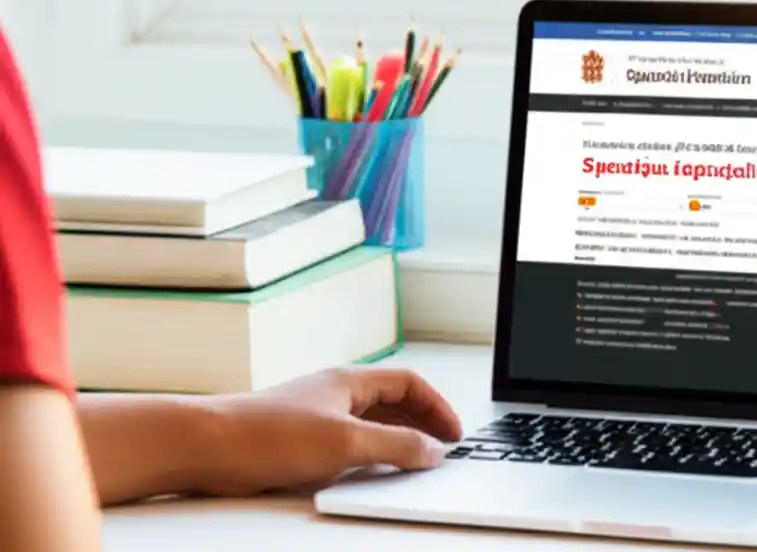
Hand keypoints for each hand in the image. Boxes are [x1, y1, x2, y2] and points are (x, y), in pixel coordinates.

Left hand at [196, 367, 461, 495]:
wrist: (206, 445)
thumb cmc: (265, 434)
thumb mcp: (346, 442)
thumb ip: (396, 445)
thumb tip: (432, 450)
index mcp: (350, 381)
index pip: (410, 384)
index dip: (437, 406)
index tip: (453, 433)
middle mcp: (335, 394)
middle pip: (394, 402)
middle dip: (422, 422)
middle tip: (441, 447)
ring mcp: (317, 416)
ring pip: (372, 423)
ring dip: (397, 439)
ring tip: (414, 461)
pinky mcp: (299, 441)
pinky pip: (349, 442)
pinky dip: (370, 454)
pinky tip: (370, 472)